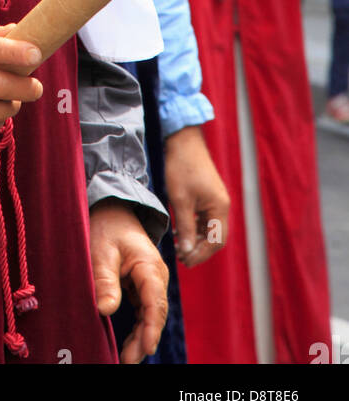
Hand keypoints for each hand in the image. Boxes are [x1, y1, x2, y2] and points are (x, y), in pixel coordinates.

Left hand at [89, 200, 168, 363]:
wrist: (112, 210)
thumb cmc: (106, 227)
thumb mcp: (101, 250)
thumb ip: (105, 279)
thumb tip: (106, 309)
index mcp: (149, 265)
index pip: (154, 302)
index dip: (151, 327)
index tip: (145, 348)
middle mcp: (156, 275)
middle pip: (156, 313)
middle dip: (145, 338)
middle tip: (130, 360)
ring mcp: (152, 281)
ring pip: (151, 314)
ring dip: (143, 336)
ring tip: (128, 358)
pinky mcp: (144, 285)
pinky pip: (145, 310)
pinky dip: (140, 327)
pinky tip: (131, 343)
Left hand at [163, 125, 229, 266]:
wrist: (182, 140)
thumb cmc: (181, 167)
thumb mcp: (180, 200)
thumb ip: (185, 227)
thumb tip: (187, 252)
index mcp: (219, 207)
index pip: (216, 241)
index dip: (201, 254)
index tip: (185, 261)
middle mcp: (221, 205)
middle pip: (215, 237)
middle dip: (199, 249)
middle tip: (182, 258)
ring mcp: (215, 199)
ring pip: (209, 228)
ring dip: (195, 239)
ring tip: (179, 247)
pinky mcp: (207, 195)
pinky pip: (204, 218)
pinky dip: (194, 227)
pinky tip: (180, 230)